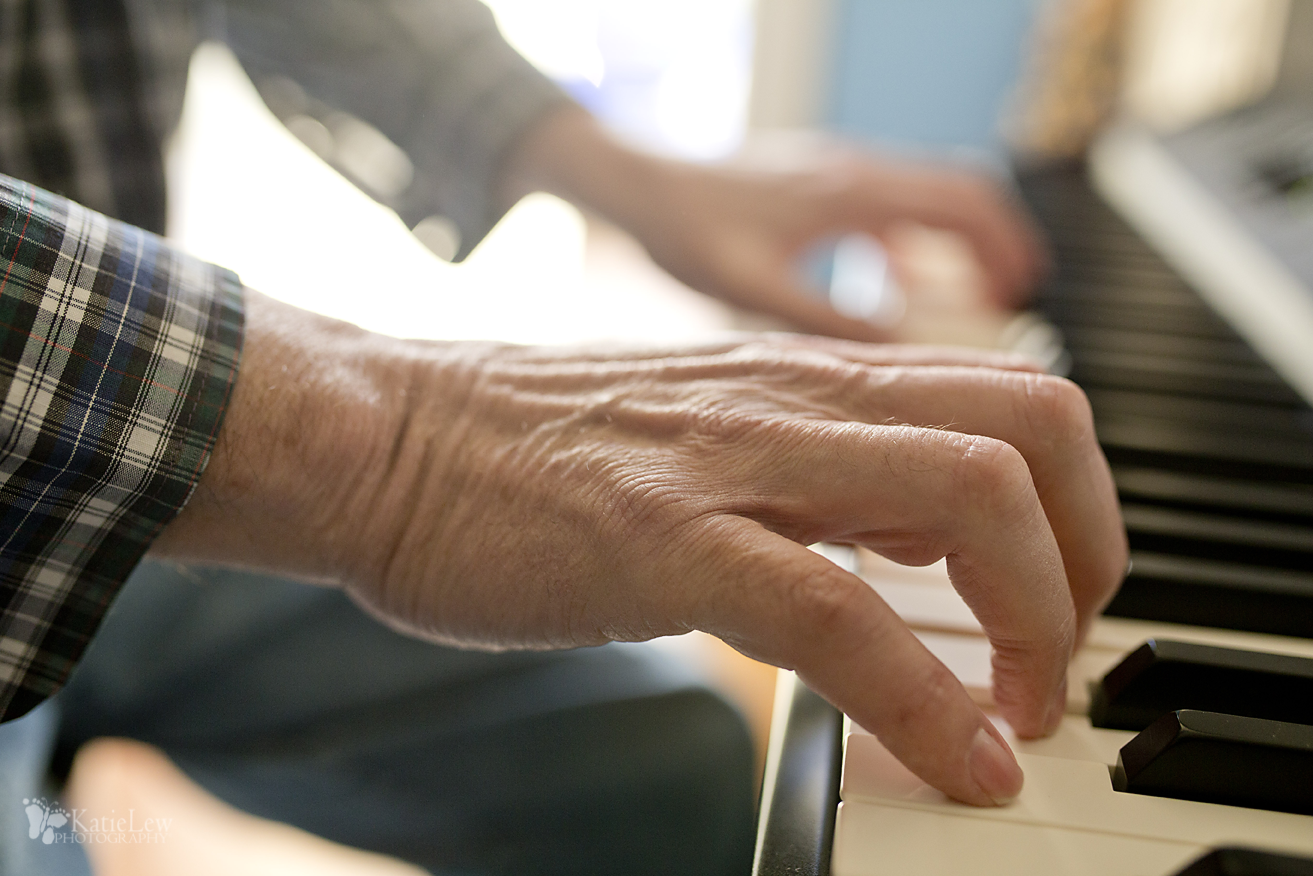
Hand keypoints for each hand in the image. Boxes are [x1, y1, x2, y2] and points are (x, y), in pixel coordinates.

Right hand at [155, 291, 1126, 806]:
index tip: (1054, 603)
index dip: (1076, 511)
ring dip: (1039, 618)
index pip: (1014, 399)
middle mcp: (794, 399)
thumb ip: (810, 462)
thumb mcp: (704, 427)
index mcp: (805, 378)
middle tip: (1057, 657)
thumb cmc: (529, 447)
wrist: (384, 438)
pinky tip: (954, 762)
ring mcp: (733, 461)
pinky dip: (924, 698)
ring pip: (970, 496)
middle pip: (1034, 431)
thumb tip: (908, 528)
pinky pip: (838, 613)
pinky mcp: (664, 540)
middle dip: (1090, 559)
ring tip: (1018, 711)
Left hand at [501, 108, 1047, 341]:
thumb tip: (901, 363)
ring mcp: (835, 176)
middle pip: (958, 196)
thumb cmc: (683, 230)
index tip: (1025, 294)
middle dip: (993, 249)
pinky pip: (885, 212)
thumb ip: (827, 323)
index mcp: (851, 192)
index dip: (1005, 248)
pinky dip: (906, 250)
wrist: (635, 184)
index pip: (963, 203)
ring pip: (923, 202)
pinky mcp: (814, 190)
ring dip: (952, 250)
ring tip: (964, 305)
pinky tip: (888, 295)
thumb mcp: (755, 288)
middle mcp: (854, 173)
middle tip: (1010, 305)